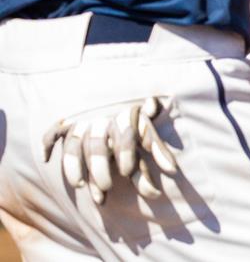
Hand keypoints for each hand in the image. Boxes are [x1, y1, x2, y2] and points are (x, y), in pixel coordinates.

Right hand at [42, 96, 180, 203]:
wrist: (118, 94)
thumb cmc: (136, 120)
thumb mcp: (149, 133)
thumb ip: (158, 151)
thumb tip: (173, 170)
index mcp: (126, 117)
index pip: (125, 135)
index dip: (126, 154)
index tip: (127, 171)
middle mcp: (103, 119)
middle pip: (97, 145)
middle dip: (101, 168)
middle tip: (107, 187)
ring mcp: (84, 121)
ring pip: (74, 143)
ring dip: (73, 165)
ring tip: (79, 185)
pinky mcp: (68, 124)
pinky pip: (53, 132)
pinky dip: (47, 143)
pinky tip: (44, 158)